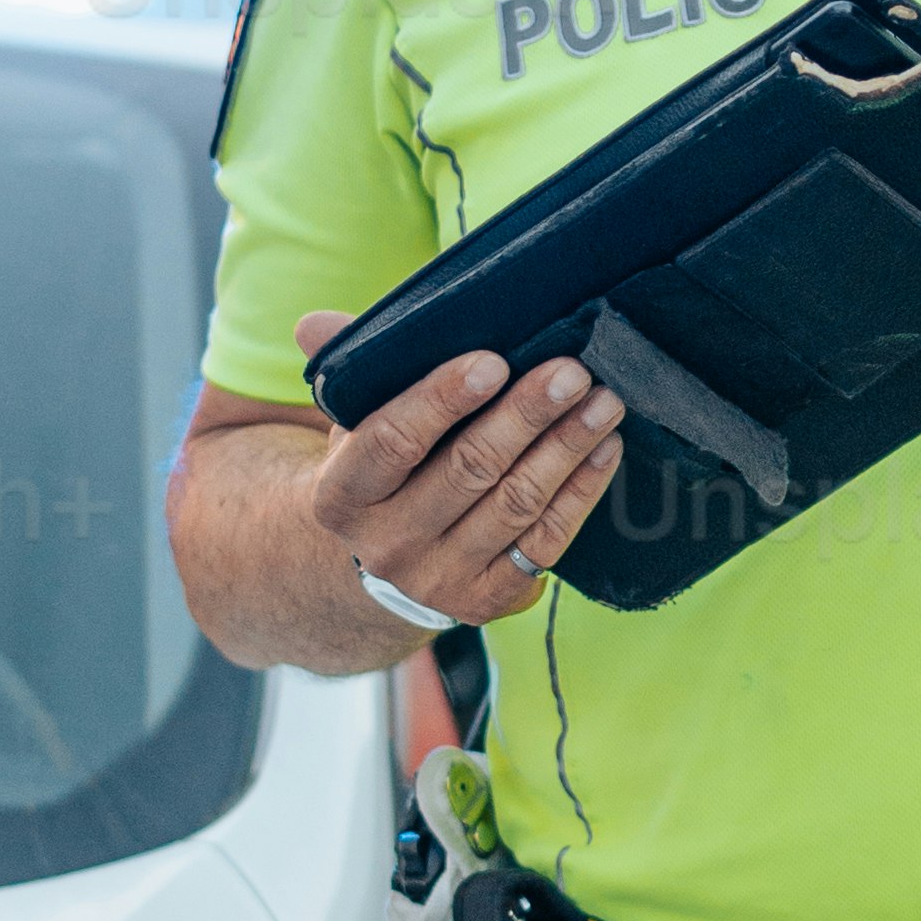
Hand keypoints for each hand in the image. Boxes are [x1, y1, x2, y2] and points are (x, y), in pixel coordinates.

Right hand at [289, 310, 625, 625]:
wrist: (391, 561)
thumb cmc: (385, 469)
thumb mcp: (354, 423)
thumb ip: (348, 368)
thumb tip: (315, 321)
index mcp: (342, 495)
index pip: (392, 440)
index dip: (442, 399)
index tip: (492, 361)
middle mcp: (387, 544)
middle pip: (468, 469)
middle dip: (525, 414)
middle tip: (570, 371)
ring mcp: (440, 577)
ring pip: (516, 504)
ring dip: (566, 447)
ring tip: (602, 401)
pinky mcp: (490, 599)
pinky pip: (547, 541)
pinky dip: (582, 490)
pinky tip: (605, 447)